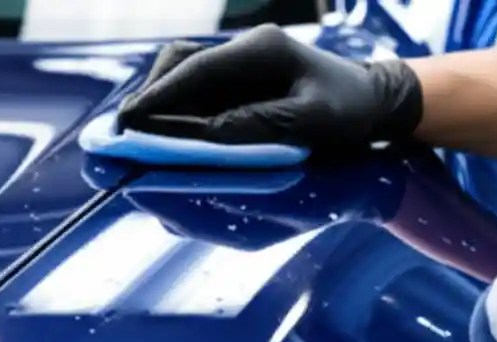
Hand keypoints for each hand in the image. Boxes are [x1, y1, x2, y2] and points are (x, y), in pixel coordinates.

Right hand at [117, 24, 422, 150]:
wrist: (375, 102)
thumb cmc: (349, 110)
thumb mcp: (310, 120)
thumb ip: (256, 125)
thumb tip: (203, 136)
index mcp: (262, 49)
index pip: (197, 68)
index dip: (160, 96)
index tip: (130, 122)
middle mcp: (245, 49)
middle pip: (180, 65)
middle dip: (150, 97)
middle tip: (122, 134)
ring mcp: (240, 63)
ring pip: (183, 74)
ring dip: (159, 103)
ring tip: (136, 136)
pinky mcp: (240, 81)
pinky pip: (197, 91)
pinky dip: (176, 110)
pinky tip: (164, 134)